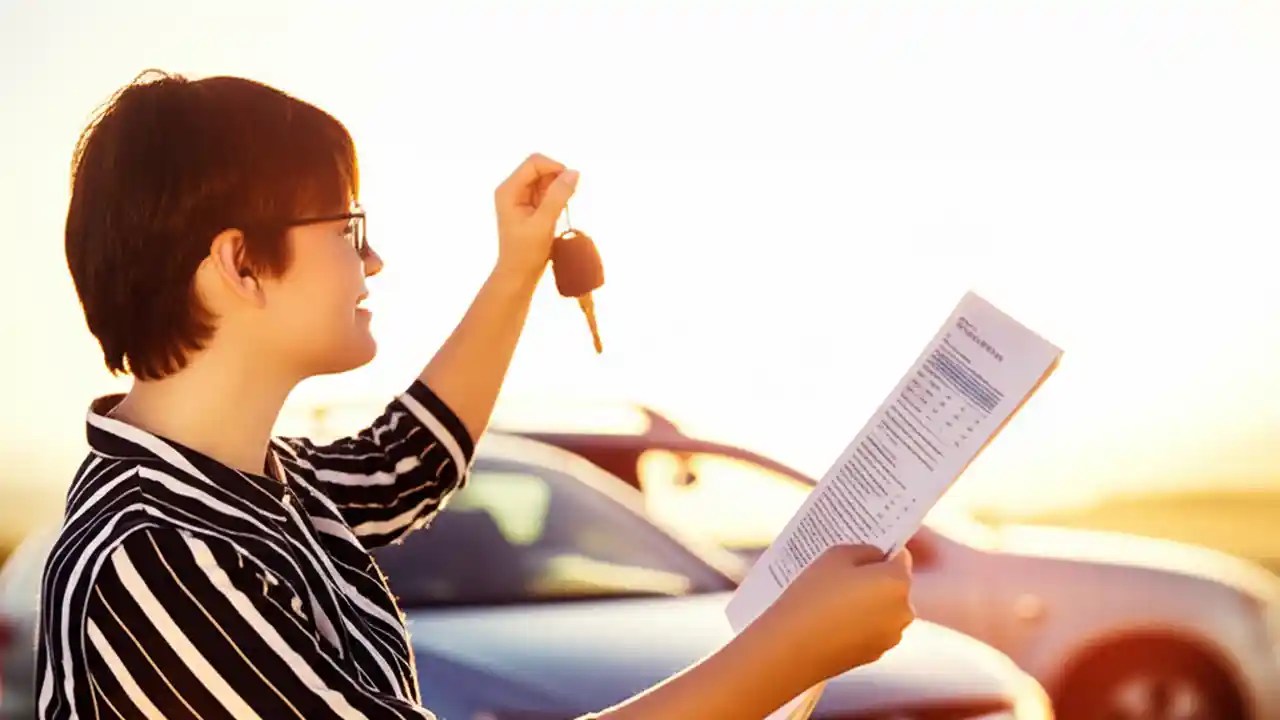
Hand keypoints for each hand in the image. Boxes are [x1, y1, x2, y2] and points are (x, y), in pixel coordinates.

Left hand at [492, 153, 578, 284]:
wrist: (518, 274)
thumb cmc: (526, 252)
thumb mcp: (543, 223)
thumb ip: (558, 196)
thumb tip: (574, 173)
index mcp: (509, 190)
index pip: (534, 163)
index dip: (555, 167)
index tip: (571, 184)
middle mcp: (512, 189)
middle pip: (539, 169)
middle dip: (557, 179)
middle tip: (566, 201)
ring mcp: (520, 197)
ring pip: (545, 180)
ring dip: (558, 190)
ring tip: (560, 211)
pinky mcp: (529, 206)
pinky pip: (546, 192)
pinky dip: (556, 198)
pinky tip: (558, 213)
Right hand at [760, 545, 913, 686]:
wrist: (792, 648)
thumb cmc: (812, 597)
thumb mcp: (834, 556)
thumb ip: (864, 550)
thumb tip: (875, 556)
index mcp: (897, 582)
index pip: (900, 557)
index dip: (881, 552)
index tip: (862, 553)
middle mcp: (903, 610)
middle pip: (894, 585)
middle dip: (875, 579)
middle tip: (843, 575)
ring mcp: (891, 636)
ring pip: (884, 609)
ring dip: (868, 603)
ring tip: (834, 600)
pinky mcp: (876, 654)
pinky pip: (873, 629)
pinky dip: (860, 624)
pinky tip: (833, 621)